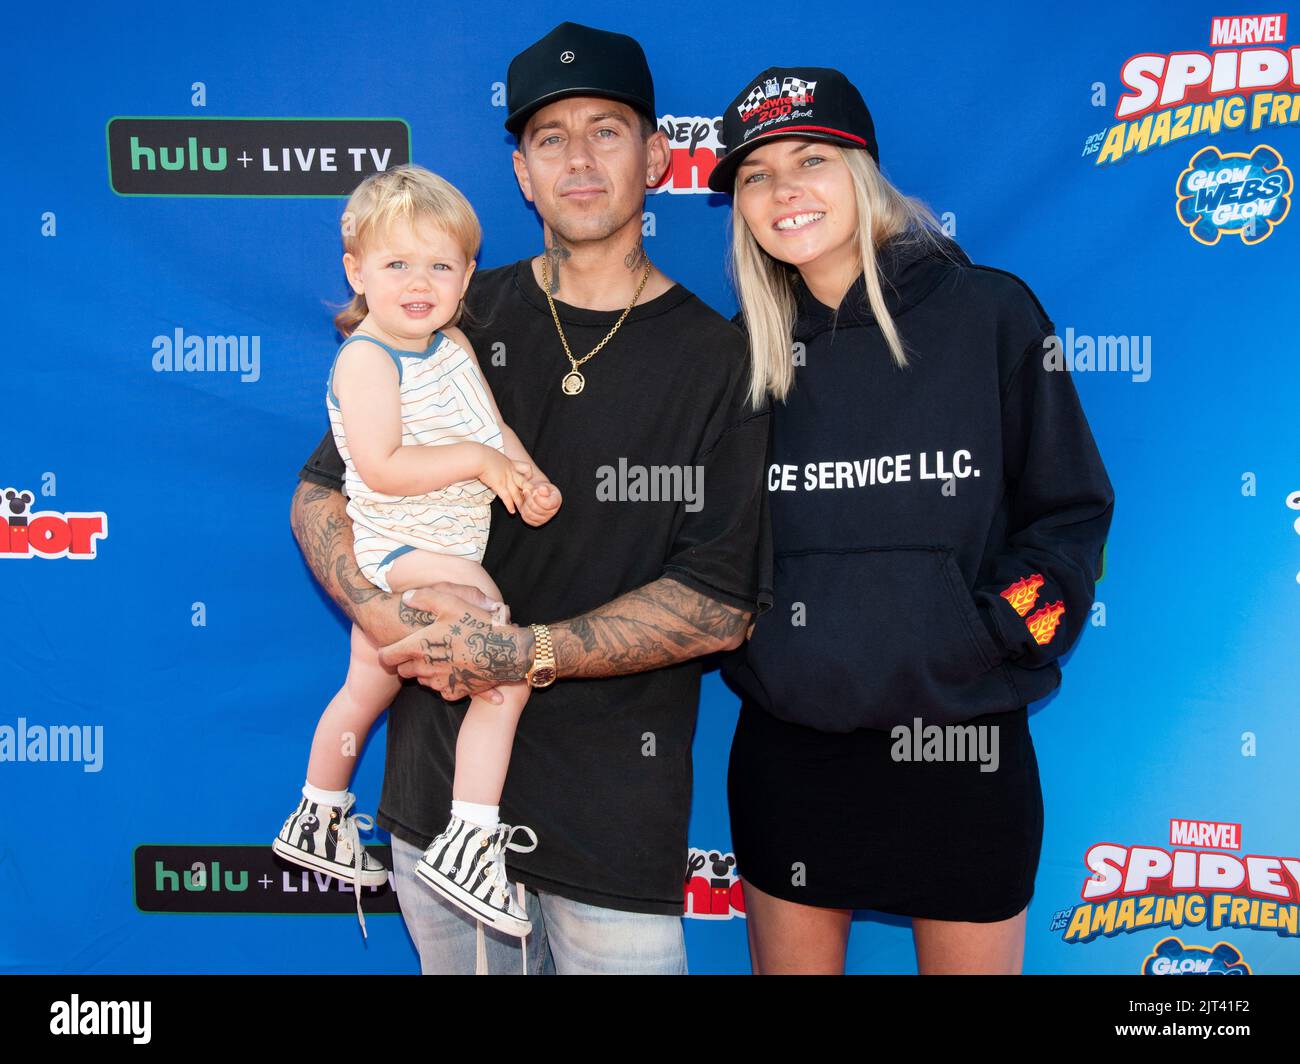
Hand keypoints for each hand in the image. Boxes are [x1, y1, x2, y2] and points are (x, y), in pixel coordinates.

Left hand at [380, 586, 531, 701]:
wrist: (504, 651)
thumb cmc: (476, 624)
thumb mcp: (450, 602)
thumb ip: (424, 598)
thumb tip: (406, 597)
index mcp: (419, 646)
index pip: (388, 656)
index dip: (386, 653)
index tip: (390, 648)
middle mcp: (425, 668)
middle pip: (403, 671)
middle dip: (407, 662)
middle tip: (420, 650)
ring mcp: (440, 682)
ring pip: (421, 680)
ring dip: (425, 671)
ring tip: (440, 657)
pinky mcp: (454, 692)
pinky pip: (441, 689)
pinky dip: (443, 681)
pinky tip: (454, 669)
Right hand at [479, 449, 530, 514]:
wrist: (477, 456)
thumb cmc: (480, 454)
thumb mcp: (492, 454)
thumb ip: (494, 459)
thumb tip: (489, 459)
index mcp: (510, 463)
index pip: (526, 468)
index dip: (528, 474)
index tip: (527, 479)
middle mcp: (510, 471)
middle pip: (525, 483)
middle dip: (529, 492)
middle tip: (532, 500)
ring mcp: (505, 478)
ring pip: (517, 492)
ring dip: (520, 502)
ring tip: (523, 510)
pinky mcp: (499, 484)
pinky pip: (507, 497)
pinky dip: (509, 505)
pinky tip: (512, 511)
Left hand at [520, 476, 561, 526]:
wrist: (538, 493)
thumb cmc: (540, 488)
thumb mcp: (543, 485)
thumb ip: (542, 488)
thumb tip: (542, 489)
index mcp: (556, 501)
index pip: (548, 504)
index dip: (538, 498)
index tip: (533, 491)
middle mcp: (552, 512)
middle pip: (537, 509)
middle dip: (529, 499)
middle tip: (525, 490)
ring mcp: (545, 518)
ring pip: (530, 514)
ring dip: (525, 504)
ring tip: (525, 495)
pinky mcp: (537, 522)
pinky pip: (526, 518)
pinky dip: (523, 511)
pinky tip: (524, 503)